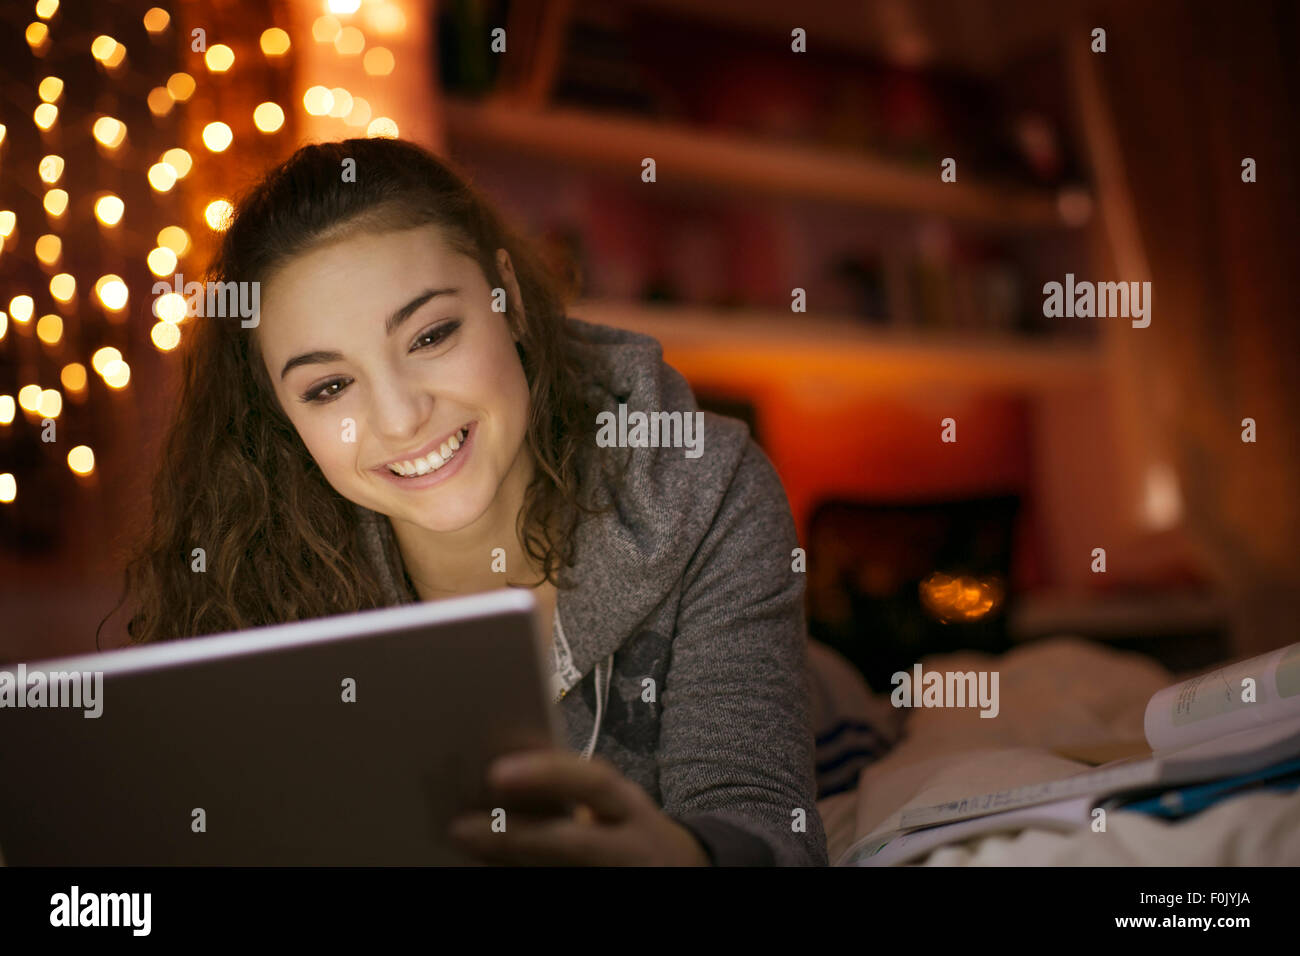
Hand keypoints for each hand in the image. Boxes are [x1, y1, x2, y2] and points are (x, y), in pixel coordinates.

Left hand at [447, 748, 710, 865]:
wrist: (679, 871)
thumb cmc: (629, 829)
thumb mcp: (614, 804)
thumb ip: (572, 790)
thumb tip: (503, 771)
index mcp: (629, 807)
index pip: (594, 783)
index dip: (547, 774)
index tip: (497, 772)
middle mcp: (632, 845)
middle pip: (571, 841)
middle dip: (514, 836)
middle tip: (461, 828)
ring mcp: (624, 877)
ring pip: (563, 873)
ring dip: (511, 864)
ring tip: (470, 846)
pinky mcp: (612, 897)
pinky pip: (562, 887)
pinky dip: (527, 877)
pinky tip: (494, 869)